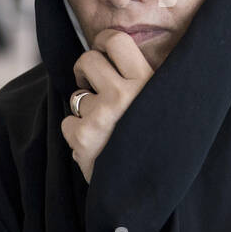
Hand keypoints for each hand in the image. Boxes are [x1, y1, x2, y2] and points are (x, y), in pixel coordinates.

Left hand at [60, 29, 153, 183]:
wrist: (150, 191)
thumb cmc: (157, 142)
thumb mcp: (162, 102)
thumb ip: (143, 78)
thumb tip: (115, 50)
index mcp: (148, 80)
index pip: (116, 39)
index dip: (103, 43)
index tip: (103, 52)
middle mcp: (124, 94)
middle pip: (87, 60)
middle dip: (85, 73)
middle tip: (94, 86)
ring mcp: (101, 116)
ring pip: (76, 95)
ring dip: (85, 110)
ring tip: (105, 128)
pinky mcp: (83, 138)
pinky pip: (67, 121)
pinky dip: (77, 134)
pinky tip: (97, 147)